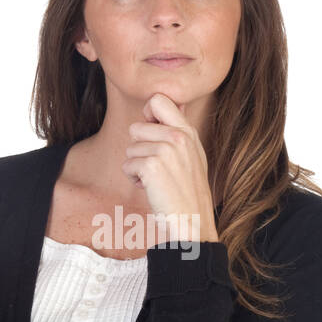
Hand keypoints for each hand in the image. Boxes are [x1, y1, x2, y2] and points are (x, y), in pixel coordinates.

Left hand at [122, 93, 219, 244]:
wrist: (192, 222)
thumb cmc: (189, 190)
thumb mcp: (194, 154)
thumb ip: (181, 129)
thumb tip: (177, 104)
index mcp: (188, 132)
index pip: (158, 100)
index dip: (148, 115)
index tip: (153, 133)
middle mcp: (178, 137)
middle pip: (136, 127)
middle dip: (139, 148)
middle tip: (156, 165)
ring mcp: (165, 151)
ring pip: (130, 149)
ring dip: (137, 166)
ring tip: (157, 179)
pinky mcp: (151, 166)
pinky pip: (127, 166)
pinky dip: (134, 179)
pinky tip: (151, 188)